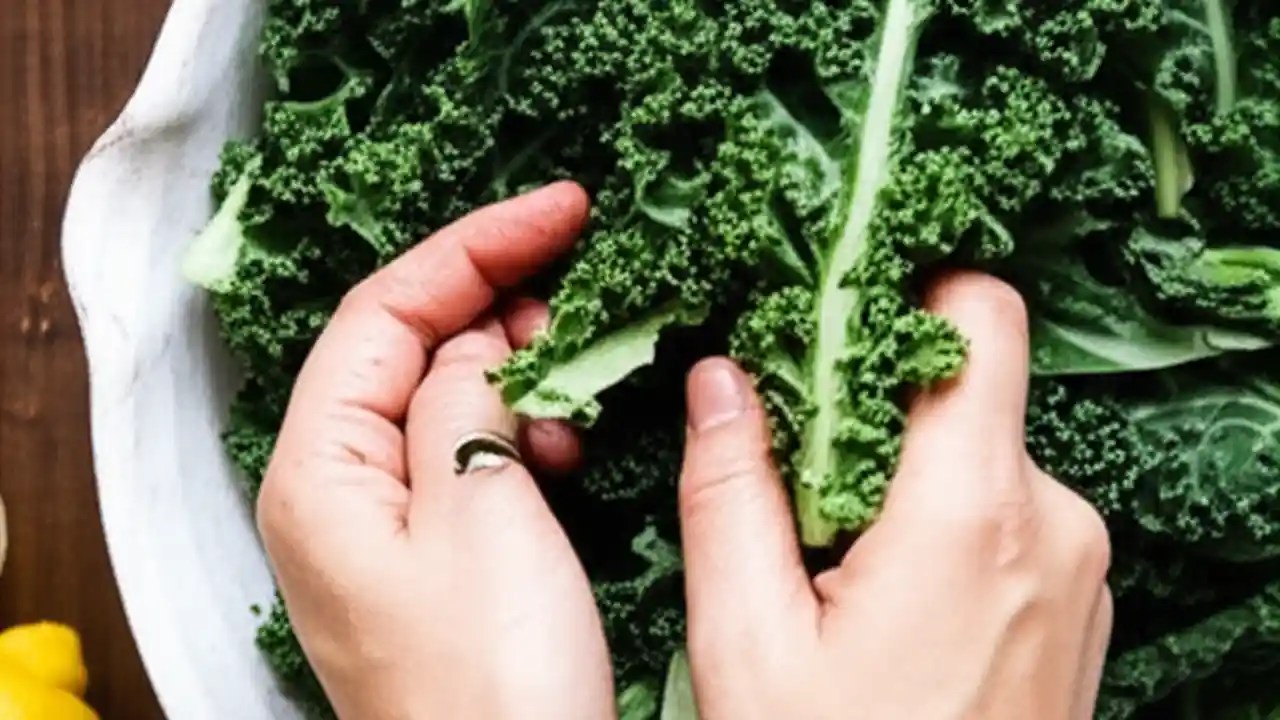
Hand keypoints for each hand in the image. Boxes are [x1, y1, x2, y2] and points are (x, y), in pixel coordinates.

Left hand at [256, 183, 613, 719]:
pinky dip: (517, 429)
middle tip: (580, 280)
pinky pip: (466, 457)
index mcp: (320, 468)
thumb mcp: (482, 508)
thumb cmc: (489, 680)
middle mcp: (335, 490)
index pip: (384, 310)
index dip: (474, 246)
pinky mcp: (432, 558)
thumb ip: (464, 396)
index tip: (561, 211)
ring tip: (579, 372)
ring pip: (442, 399)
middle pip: (404, 347)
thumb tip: (477, 339)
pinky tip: (562, 445)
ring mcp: (382, 527)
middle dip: (492, 300)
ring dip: (513, 367)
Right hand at [678, 272, 1112, 719]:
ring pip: (979, 452)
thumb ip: (729, 489)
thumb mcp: (747, 639)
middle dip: (870, 402)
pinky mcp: (1076, 600)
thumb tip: (724, 379)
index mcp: (971, 511)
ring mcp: (1078, 565)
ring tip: (827, 554)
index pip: (979, 316)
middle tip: (789, 464)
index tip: (829, 307)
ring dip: (899, 471)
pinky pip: (1007, 513)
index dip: (907, 284)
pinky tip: (881, 594)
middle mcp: (1051, 521)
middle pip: (963, 386)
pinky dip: (940, 519)